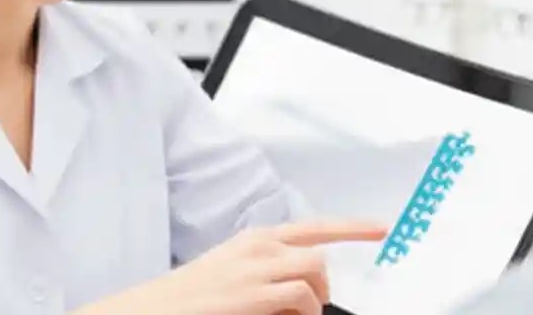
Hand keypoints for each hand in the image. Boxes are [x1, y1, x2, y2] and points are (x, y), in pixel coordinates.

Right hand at [75, 220, 386, 314]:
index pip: (314, 227)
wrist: (151, 310)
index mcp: (254, 240)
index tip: (381, 228)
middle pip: (319, 256)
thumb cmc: (188, 299)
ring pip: (314, 275)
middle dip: (325, 286)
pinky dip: (303, 312)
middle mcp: (258, 247)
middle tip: (312, 306)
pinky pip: (300, 298)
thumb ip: (266, 271)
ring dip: (314, 301)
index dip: (353, 226)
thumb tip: (299, 288)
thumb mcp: (231, 274)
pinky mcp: (253, 294)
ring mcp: (255, 269)